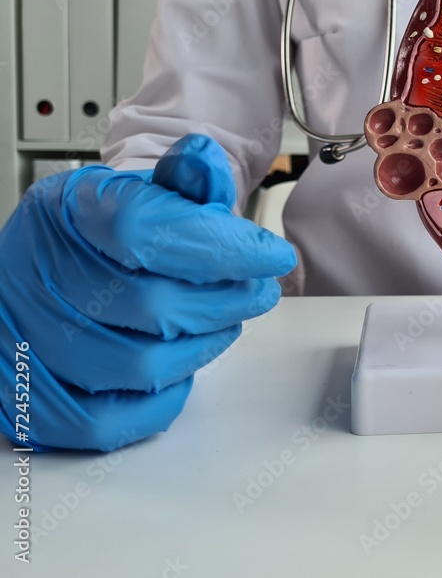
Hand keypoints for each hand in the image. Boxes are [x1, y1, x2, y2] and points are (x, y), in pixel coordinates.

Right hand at [0, 135, 296, 449]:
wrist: (36, 268)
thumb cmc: (93, 234)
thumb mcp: (133, 191)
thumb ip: (179, 184)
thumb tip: (204, 162)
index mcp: (67, 213)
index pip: (147, 231)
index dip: (222, 248)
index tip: (272, 256)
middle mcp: (36, 278)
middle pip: (157, 306)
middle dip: (229, 301)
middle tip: (258, 291)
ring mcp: (28, 344)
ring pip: (143, 366)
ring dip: (205, 345)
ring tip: (222, 321)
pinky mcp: (32, 401)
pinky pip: (110, 421)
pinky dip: (161, 398)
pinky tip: (179, 365)